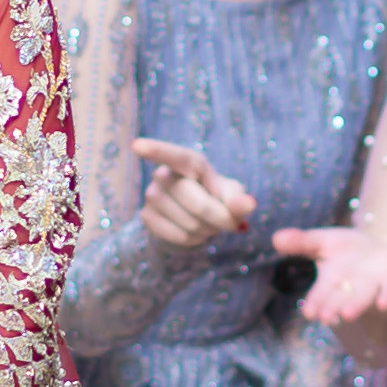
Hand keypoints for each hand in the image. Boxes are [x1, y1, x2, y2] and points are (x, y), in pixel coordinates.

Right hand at [132, 138, 256, 253]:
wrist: (197, 218)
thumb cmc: (217, 198)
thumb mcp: (232, 196)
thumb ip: (239, 200)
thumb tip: (249, 205)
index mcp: (189, 162)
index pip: (173, 155)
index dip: (155, 150)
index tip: (136, 146)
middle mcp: (165, 175)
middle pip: (198, 204)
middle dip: (220, 219)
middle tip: (227, 222)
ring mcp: (152, 196)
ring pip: (190, 224)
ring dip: (207, 230)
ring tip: (207, 223)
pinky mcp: (147, 217)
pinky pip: (179, 236)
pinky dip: (194, 240)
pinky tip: (194, 232)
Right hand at [275, 223, 386, 332]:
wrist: (381, 257)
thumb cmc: (347, 252)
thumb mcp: (322, 241)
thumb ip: (302, 242)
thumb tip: (276, 238)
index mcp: (333, 280)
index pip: (322, 293)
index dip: (316, 302)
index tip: (310, 313)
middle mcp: (354, 287)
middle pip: (342, 298)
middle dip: (334, 306)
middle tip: (326, 317)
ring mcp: (377, 283)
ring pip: (365, 295)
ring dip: (356, 305)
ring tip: (347, 314)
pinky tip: (384, 303)